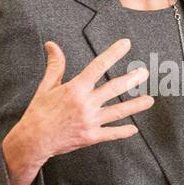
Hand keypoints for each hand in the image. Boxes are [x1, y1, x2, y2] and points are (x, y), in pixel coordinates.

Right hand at [1, 38, 154, 184]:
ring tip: (150, 100)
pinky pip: (111, 134)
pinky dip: (123, 131)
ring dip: (135, 106)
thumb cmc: (38, 112)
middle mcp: (85, 104)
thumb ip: (55, 65)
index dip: (114, 53)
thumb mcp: (46, 86)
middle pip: (114, 88)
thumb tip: (52, 44)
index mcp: (75, 89)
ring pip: (117, 112)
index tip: (126, 44)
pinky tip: (134, 129)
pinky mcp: (91, 137)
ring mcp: (90, 121)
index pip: (98, 66)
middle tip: (145, 73)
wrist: (33, 140)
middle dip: (131, 80)